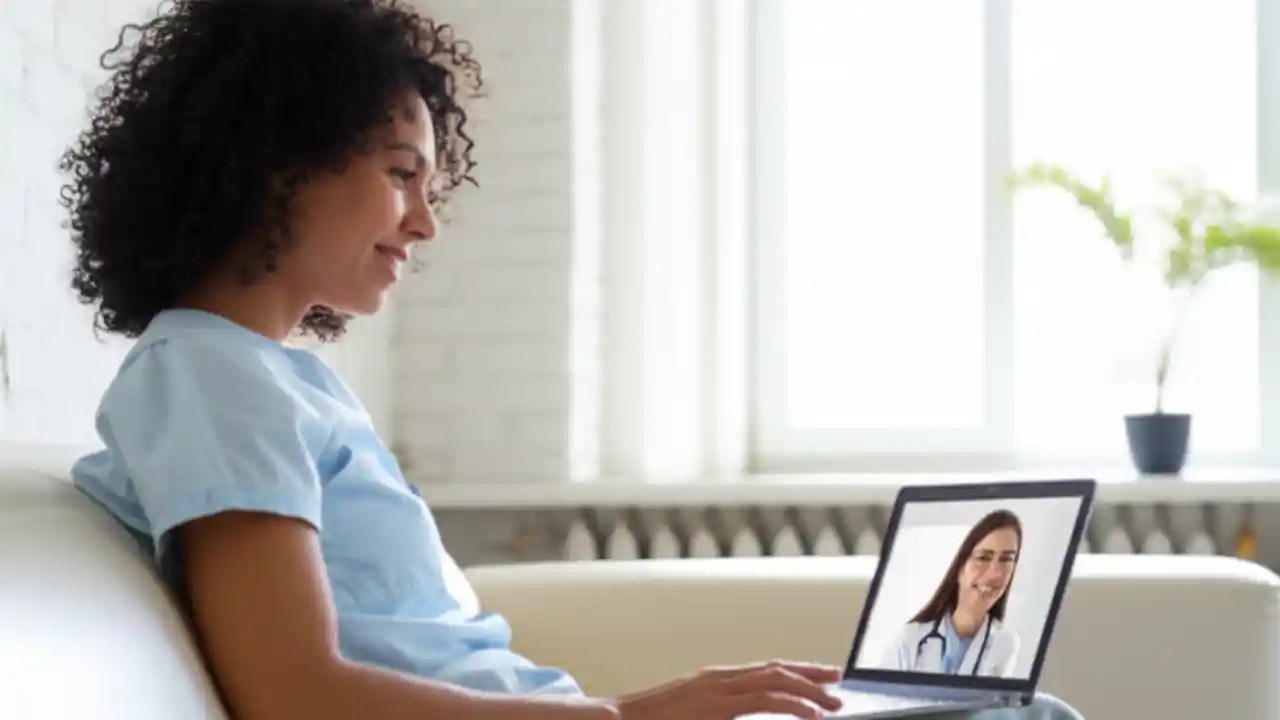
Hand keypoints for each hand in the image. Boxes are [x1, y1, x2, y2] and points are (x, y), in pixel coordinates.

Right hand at [615, 659, 842, 719]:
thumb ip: (718, 713)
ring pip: (775, 680)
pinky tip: (811, 713)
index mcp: (715, 681)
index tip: (818, 676)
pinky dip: (793, 703)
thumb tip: (737, 716)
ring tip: (832, 700)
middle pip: (775, 668)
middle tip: (836, 680)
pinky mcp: (716, 706)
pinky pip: (765, 699)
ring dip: (808, 689)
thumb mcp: (691, 715)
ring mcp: (717, 689)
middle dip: (809, 674)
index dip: (794, 671)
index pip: (764, 669)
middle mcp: (719, 678)